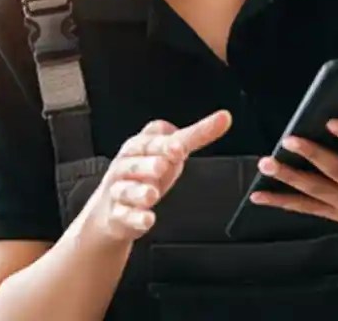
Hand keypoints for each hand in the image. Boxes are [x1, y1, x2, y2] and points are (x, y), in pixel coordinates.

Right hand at [85, 110, 231, 242]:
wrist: (112, 206)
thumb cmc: (144, 173)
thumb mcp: (169, 152)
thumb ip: (195, 136)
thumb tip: (224, 118)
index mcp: (139, 147)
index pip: (151, 142)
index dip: (164, 144)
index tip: (179, 147)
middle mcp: (126, 167)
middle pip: (134, 163)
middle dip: (148, 164)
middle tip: (162, 166)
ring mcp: (120, 192)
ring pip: (126, 190)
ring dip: (139, 192)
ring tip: (151, 194)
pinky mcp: (119, 216)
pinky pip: (125, 217)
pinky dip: (136, 219)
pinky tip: (147, 219)